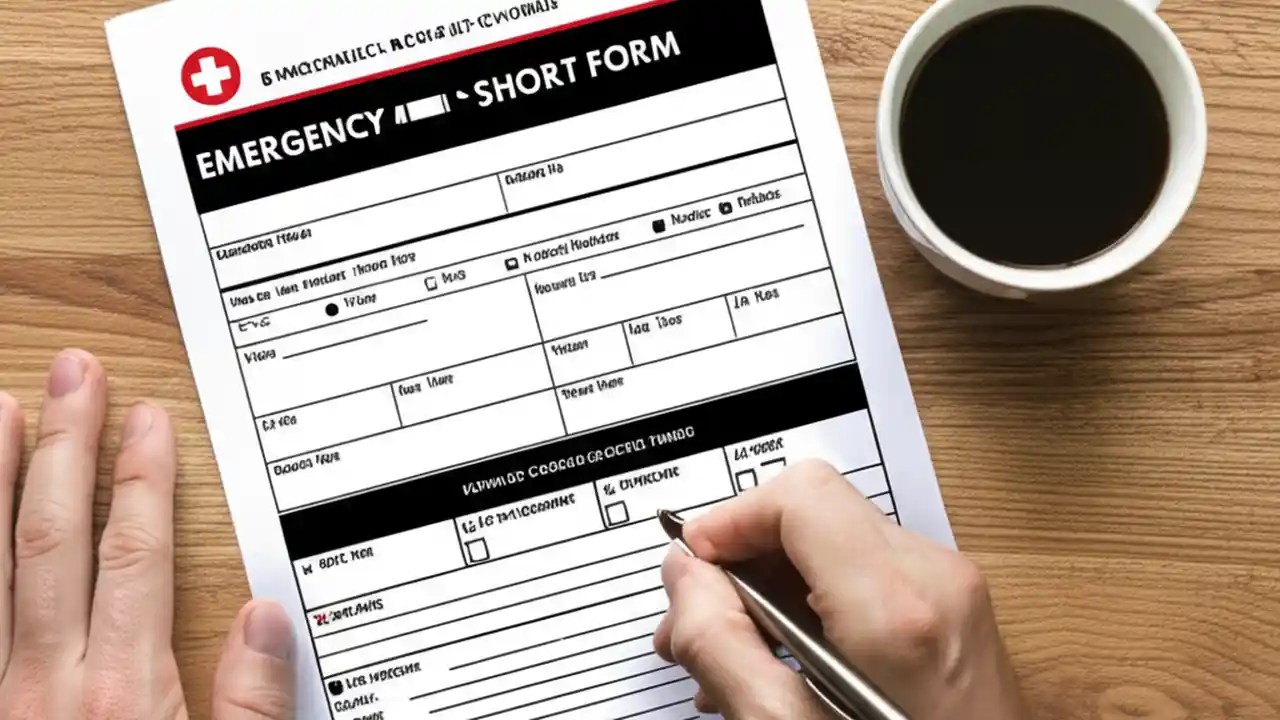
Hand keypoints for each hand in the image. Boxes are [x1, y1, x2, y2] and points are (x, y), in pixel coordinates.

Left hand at [0, 350, 295, 718]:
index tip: (144, 420)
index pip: (134, 555)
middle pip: (54, 539)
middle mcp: (47, 688)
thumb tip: (267, 619)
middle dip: (67, 447)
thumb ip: (250, 706)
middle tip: (74, 377)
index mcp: (125, 697)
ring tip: (3, 414)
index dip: (142, 478)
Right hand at [654, 461, 1026, 719]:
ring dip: (771, 582)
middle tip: (699, 621)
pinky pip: (864, 570)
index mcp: (897, 608)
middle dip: (742, 557)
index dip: (731, 519)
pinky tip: (785, 657)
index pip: (800, 496)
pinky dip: (810, 600)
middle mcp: (935, 580)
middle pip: (813, 511)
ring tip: (734, 653)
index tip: (695, 563)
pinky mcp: (952, 606)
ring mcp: (952, 589)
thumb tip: (686, 576)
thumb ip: (722, 646)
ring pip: (834, 539)